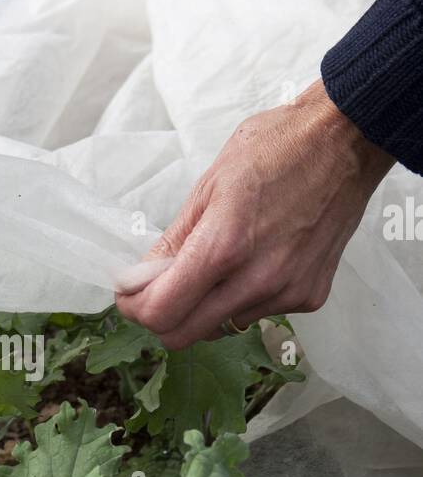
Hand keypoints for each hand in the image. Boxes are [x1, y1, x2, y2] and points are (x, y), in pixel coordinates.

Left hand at [116, 80, 394, 348]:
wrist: (346, 140)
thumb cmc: (275, 149)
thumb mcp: (208, 186)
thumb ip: (172, 242)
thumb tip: (137, 280)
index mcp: (224, 247)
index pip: (161, 313)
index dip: (135, 307)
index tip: (130, 292)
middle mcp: (257, 281)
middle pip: (184, 336)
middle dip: (162, 316)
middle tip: (160, 287)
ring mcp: (287, 293)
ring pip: (221, 326)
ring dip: (206, 304)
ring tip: (222, 259)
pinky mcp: (310, 296)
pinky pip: (258, 313)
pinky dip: (244, 296)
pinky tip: (258, 257)